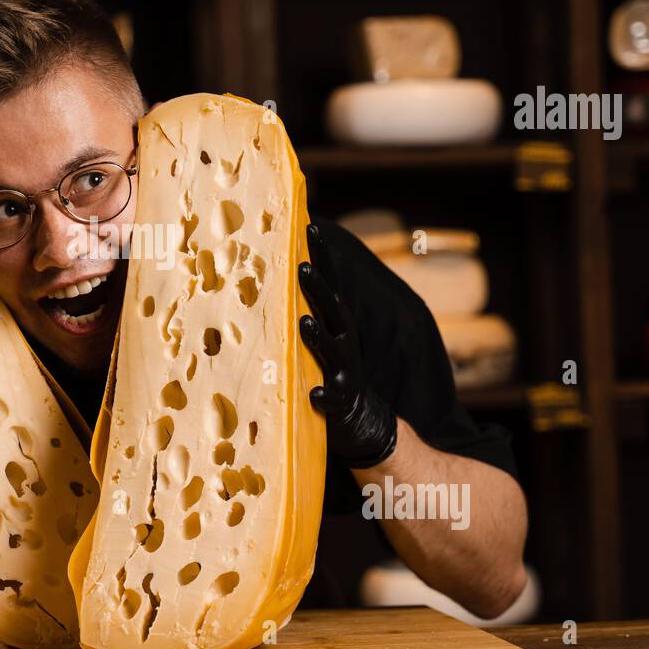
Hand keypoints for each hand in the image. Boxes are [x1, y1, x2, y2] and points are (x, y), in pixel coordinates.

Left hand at [297, 223, 397, 468]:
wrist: (362, 421)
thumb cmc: (333, 371)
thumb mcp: (324, 337)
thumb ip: (308, 308)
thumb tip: (286, 272)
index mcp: (338, 326)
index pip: (328, 285)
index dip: (322, 256)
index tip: (310, 226)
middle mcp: (344, 344)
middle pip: (332, 311)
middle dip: (318, 288)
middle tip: (302, 267)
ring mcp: (342, 373)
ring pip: (331, 351)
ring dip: (317, 336)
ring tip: (303, 322)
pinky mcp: (339, 403)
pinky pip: (330, 399)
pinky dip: (322, 395)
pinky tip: (313, 393)